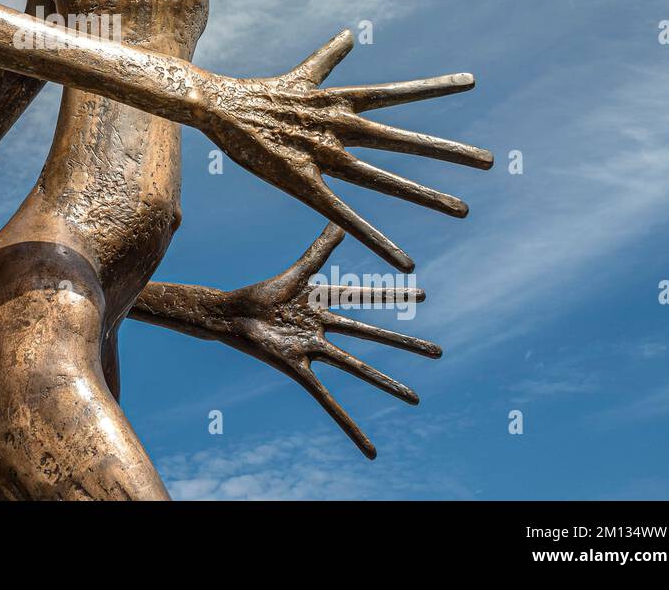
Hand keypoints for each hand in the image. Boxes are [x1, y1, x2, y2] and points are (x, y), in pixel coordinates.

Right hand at [203, 29, 491, 270]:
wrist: (218, 105)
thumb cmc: (258, 94)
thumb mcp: (302, 74)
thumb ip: (329, 57)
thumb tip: (350, 33)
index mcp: (339, 103)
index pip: (394, 94)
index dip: (432, 89)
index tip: (471, 82)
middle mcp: (339, 127)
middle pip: (403, 141)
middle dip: (446, 151)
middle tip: (490, 161)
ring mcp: (323, 155)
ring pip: (384, 180)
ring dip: (425, 196)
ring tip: (463, 211)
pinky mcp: (303, 183)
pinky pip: (347, 218)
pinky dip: (378, 240)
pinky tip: (404, 259)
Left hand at [220, 223, 438, 458]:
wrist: (230, 315)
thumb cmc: (261, 295)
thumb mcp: (297, 272)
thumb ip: (320, 250)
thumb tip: (341, 223)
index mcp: (323, 306)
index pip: (365, 298)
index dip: (391, 296)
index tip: (422, 296)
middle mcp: (323, 330)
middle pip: (371, 336)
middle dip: (404, 344)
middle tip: (438, 352)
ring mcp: (313, 351)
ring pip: (357, 369)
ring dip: (386, 384)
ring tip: (415, 398)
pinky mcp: (299, 369)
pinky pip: (327, 400)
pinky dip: (347, 423)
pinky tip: (366, 444)